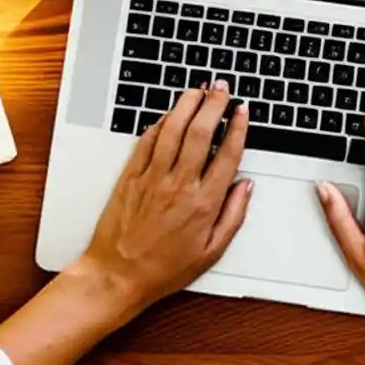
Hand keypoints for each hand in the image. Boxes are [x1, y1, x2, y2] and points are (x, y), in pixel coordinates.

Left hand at [80, 81, 253, 313]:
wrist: (118, 275)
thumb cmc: (164, 269)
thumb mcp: (212, 252)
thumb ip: (233, 216)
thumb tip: (246, 187)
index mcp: (204, 203)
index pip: (227, 154)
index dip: (237, 127)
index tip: (242, 111)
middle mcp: (179, 185)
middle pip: (201, 132)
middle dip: (214, 104)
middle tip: (222, 88)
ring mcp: (152, 178)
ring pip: (172, 129)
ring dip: (186, 104)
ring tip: (197, 90)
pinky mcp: (130, 177)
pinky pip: (146, 142)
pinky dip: (159, 124)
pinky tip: (168, 114)